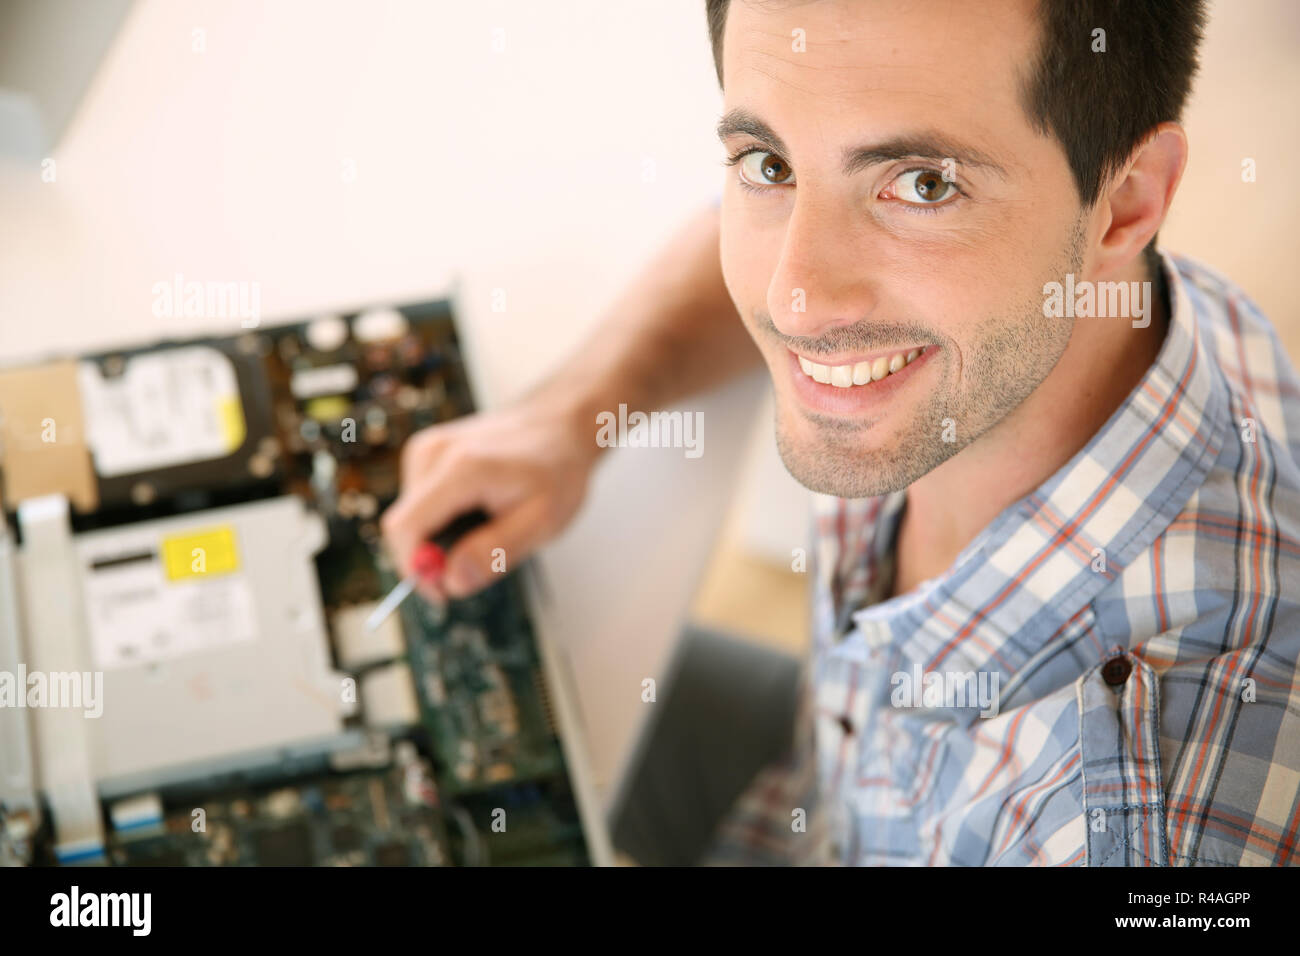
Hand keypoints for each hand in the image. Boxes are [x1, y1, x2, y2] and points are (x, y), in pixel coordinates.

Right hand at [380, 392, 598, 598]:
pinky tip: (477, 507)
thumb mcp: (540, 522)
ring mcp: (426, 448)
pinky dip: (443, 517)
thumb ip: (494, 553)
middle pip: (405, 525)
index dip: (414, 570)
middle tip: (477, 564)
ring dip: (441, 536)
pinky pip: (420, 502)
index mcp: (461, 469)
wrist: (559, 423)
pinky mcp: (426, 451)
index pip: (405, 528)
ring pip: (413, 517)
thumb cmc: (557, 468)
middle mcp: (434, 453)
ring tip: (488, 525)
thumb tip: (451, 582)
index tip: (441, 594)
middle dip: (432, 556)